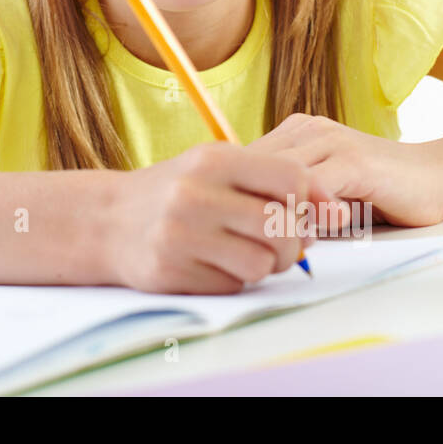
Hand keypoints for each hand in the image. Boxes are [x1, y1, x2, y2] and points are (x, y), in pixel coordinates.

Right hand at [104, 141, 335, 294]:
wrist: (106, 221)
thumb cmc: (174, 193)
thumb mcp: (216, 170)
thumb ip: (272, 182)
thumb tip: (336, 211)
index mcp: (212, 159)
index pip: (292, 177)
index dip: (310, 199)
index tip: (303, 211)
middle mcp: (195, 194)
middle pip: (283, 227)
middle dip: (292, 242)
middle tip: (277, 241)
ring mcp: (181, 234)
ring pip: (263, 262)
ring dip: (264, 264)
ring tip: (243, 252)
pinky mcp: (172, 271)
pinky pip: (234, 285)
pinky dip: (234, 278)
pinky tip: (213, 263)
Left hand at [246, 113, 442, 229]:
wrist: (437, 178)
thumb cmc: (379, 192)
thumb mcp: (325, 192)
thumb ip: (292, 199)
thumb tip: (249, 225)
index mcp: (295, 132)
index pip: (244, 161)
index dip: (238, 195)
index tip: (237, 226)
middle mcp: (308, 129)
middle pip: (254, 167)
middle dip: (249, 204)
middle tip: (250, 239)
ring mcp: (331, 141)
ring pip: (278, 175)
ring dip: (273, 211)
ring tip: (275, 241)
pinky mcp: (353, 160)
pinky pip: (312, 186)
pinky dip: (301, 212)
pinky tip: (302, 235)